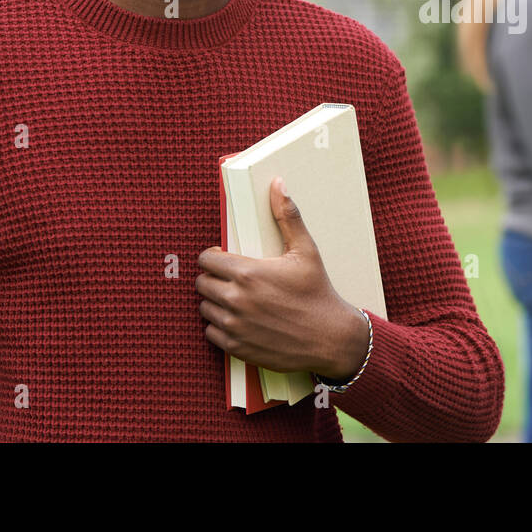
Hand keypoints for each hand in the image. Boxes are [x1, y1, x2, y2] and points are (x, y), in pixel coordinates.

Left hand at [197, 176, 370, 380]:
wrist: (329, 338)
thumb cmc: (318, 292)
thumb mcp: (306, 250)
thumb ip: (288, 216)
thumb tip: (278, 184)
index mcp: (248, 272)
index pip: (207, 259)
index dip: (213, 256)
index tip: (224, 258)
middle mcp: (236, 299)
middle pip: (202, 283)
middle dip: (213, 278)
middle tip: (231, 278)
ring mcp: (234, 326)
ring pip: (204, 307)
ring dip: (215, 301)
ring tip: (235, 298)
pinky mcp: (235, 347)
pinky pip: (210, 332)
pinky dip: (219, 326)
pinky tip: (238, 319)